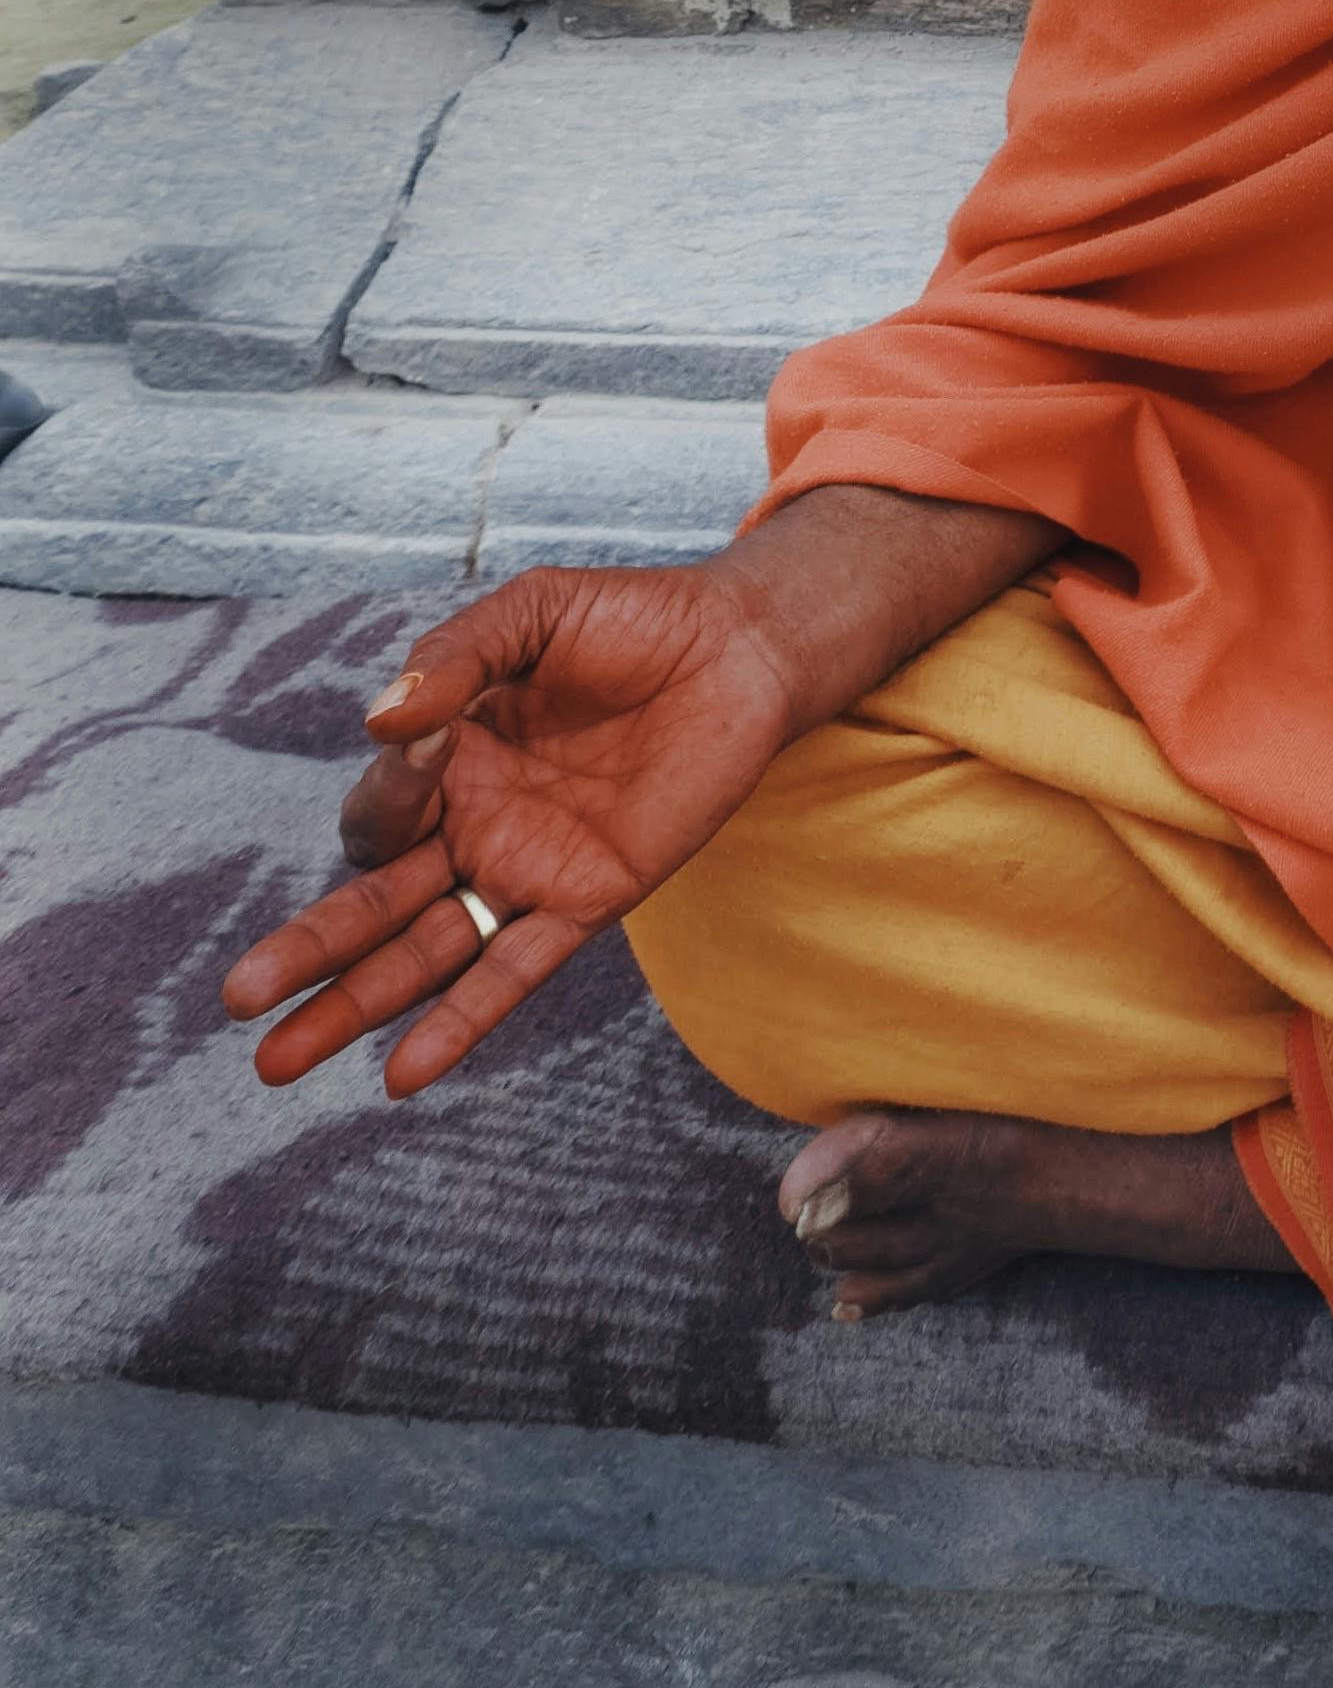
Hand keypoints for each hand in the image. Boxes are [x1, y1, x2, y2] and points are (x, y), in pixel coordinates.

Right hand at [219, 565, 800, 1098]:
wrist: (739, 649)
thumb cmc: (629, 621)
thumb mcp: (533, 613)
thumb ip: (458, 656)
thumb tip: (383, 721)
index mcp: (447, 759)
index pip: (381, 807)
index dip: (390, 788)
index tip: (424, 737)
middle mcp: (474, 824)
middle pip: (371, 904)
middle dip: (306, 953)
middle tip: (238, 1000)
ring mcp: (526, 868)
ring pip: (423, 954)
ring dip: (353, 1006)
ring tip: (276, 1063)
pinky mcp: (588, 899)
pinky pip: (512, 971)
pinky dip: (459, 1022)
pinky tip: (401, 1074)